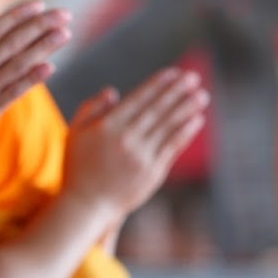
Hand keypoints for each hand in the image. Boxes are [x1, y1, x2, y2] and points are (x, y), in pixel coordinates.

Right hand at [0, 1, 70, 159]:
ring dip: (44, 48)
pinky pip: (12, 93)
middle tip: (64, 15)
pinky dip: (32, 79)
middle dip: (40, 27)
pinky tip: (49, 67)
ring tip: (64, 34)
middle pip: (12, 44)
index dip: (19, 16)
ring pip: (17, 66)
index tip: (40, 5)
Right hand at [63, 68, 207, 218]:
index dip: (158, 85)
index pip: (138, 99)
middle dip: (177, 91)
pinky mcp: (153, 172)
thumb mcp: (74, 132)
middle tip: (193, 77)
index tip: (174, 73)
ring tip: (202, 95)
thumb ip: (91, 107)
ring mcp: (141, 156)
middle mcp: (127, 139)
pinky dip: (185, 132)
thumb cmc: (78, 167)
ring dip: (187, 108)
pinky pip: (172, 147)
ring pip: (168, 126)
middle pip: (157, 110)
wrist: (87, 205)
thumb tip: (114, 91)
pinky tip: (197, 120)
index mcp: (108, 126)